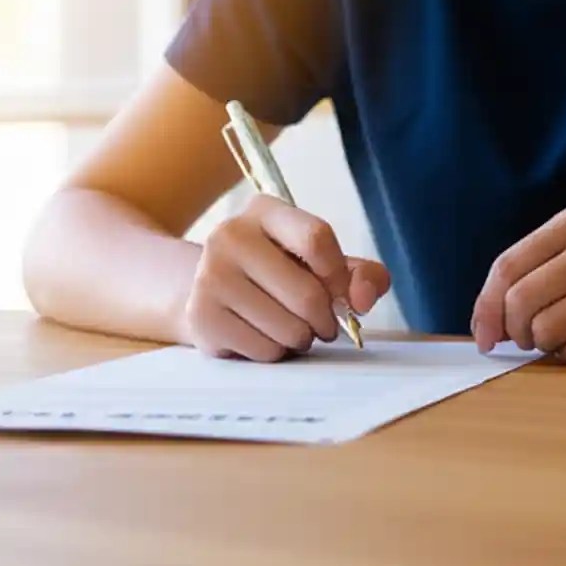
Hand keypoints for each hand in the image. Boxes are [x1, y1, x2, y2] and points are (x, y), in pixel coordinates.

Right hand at [184, 194, 391, 361]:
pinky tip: (264, 337)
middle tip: (320, 324)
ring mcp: (211, 276)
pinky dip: (276, 353)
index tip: (343, 295)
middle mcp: (231, 236)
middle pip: (306, 294)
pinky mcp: (201, 316)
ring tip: (289, 328)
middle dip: (325, 321)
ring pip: (288, 329)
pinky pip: (264, 350)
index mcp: (265, 212)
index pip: (316, 238)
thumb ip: (359, 275)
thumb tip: (363, 299)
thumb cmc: (277, 275)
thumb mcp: (321, 263)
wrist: (212, 292)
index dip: (340, 277)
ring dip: (301, 339)